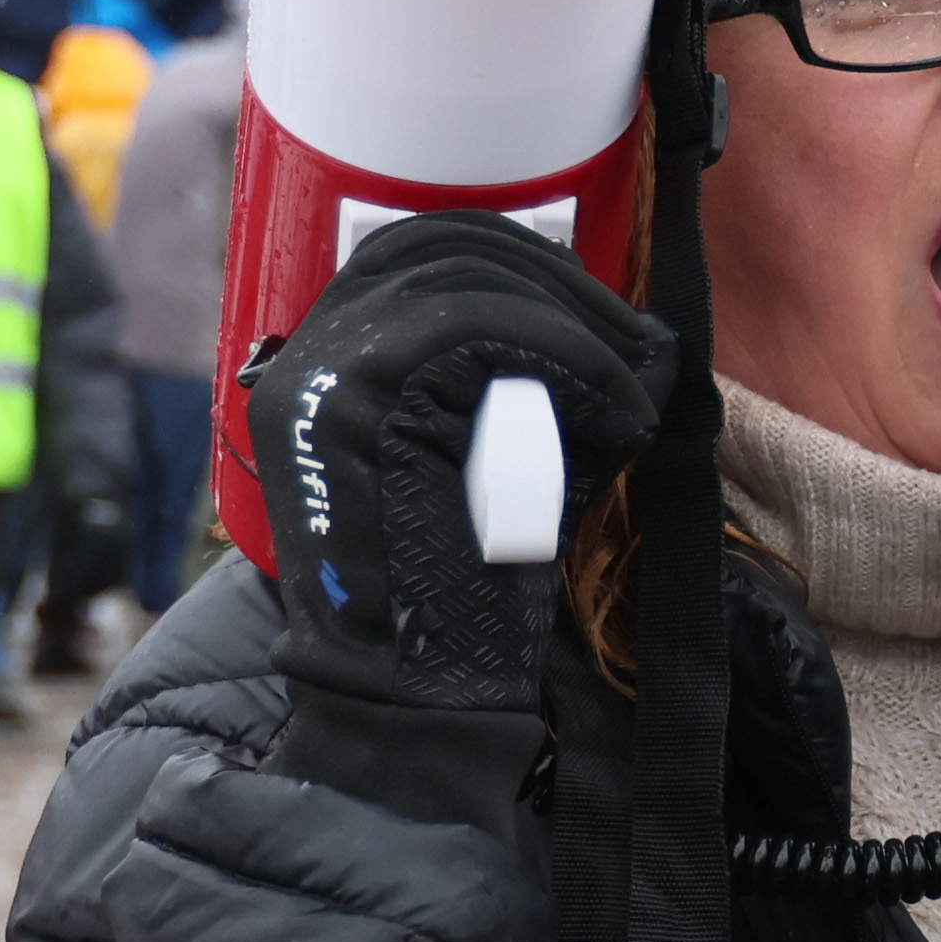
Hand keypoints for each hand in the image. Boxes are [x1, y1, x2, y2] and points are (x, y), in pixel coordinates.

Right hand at [249, 213, 673, 827]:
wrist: (417, 695)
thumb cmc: (468, 586)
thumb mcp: (495, 454)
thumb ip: (523, 380)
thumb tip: (623, 324)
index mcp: (323, 365)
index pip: (419, 251)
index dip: (522, 267)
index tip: (599, 317)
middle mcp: (304, 356)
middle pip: (445, 247)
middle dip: (561, 284)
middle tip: (636, 346)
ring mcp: (320, 373)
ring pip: (470, 281)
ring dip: (579, 327)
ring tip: (632, 391)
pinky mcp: (355, 400)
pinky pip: (484, 330)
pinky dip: (573, 361)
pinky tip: (614, 414)